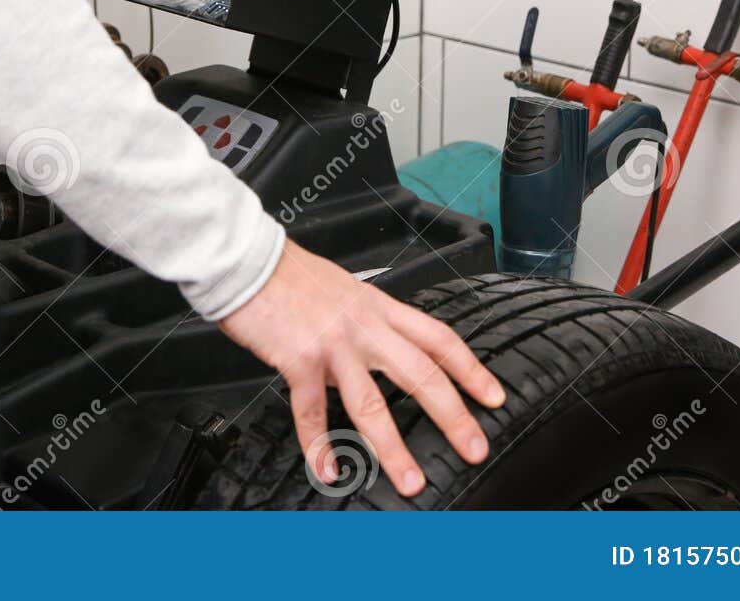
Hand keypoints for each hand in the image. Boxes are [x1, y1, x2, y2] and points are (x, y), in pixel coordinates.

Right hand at [218, 240, 505, 497]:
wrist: (246, 259)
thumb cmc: (287, 275)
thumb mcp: (342, 289)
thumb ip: (363, 320)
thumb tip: (376, 349)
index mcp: (378, 307)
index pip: (438, 338)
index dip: (471, 369)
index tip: (493, 396)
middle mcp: (364, 326)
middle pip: (421, 373)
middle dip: (453, 415)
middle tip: (474, 447)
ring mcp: (333, 344)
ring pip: (372, 403)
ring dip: (393, 448)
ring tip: (410, 481)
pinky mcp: (300, 358)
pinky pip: (312, 411)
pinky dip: (319, 445)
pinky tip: (328, 469)